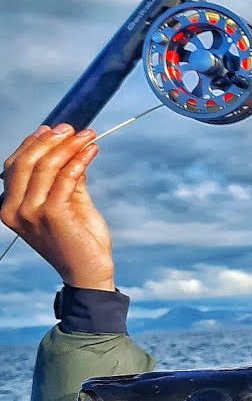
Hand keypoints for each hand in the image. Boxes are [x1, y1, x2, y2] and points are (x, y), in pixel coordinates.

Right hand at [1, 124, 114, 289]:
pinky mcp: (52, 215)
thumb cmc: (79, 240)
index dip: (34, 144)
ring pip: (46, 167)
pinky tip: (92, 151)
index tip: (55, 129)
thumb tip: (70, 149)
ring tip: (88, 136)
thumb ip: (65, 179)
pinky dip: (80, 160)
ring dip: (69, 146)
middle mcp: (14, 210)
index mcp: (10, 207)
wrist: (90, 272)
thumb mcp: (68, 204)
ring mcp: (30, 213)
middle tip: (74, 128)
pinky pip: (65, 178)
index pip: (15, 166)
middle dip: (51, 140)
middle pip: (26, 162)